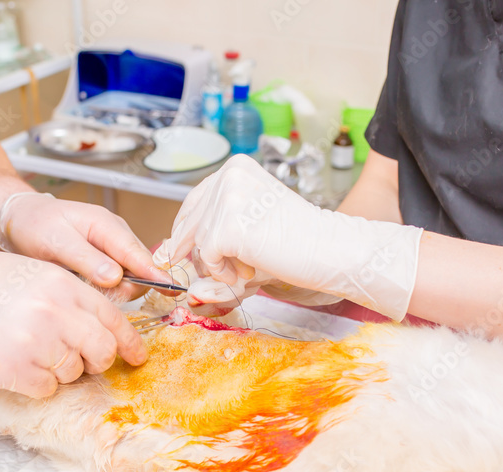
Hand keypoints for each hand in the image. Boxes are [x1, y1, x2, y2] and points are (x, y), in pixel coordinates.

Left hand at [0, 192, 172, 300]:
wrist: (19, 221)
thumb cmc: (35, 224)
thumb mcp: (55, 240)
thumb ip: (86, 259)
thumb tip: (115, 276)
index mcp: (106, 225)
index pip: (137, 253)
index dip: (154, 272)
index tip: (169, 288)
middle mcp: (115, 237)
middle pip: (138, 269)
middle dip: (124, 288)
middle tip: (93, 292)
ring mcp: (111, 250)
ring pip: (128, 278)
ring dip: (112, 291)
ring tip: (80, 284)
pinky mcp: (105, 263)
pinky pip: (115, 282)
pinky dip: (105, 290)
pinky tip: (84, 286)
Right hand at [0, 246, 146, 396]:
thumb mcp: (31, 274)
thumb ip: (68, 298)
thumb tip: (101, 330)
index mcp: (64, 285)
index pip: (113, 318)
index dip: (128, 342)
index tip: (136, 356)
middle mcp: (56, 312)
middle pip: (102, 351)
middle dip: (97, 361)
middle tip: (81, 361)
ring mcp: (37, 342)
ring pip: (73, 373)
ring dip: (57, 370)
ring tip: (25, 349)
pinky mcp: (16, 370)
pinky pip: (46, 389)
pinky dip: (34, 384)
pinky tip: (12, 363)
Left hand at [155, 154, 423, 319]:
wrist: (332, 251)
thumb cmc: (297, 245)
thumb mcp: (248, 236)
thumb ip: (212, 245)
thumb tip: (171, 265)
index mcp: (236, 168)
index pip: (195, 202)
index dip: (186, 233)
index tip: (176, 253)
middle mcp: (229, 174)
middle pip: (190, 223)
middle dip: (195, 253)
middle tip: (220, 271)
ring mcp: (228, 196)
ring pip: (198, 243)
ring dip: (218, 264)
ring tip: (251, 266)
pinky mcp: (229, 222)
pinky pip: (207, 257)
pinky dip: (224, 272)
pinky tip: (251, 269)